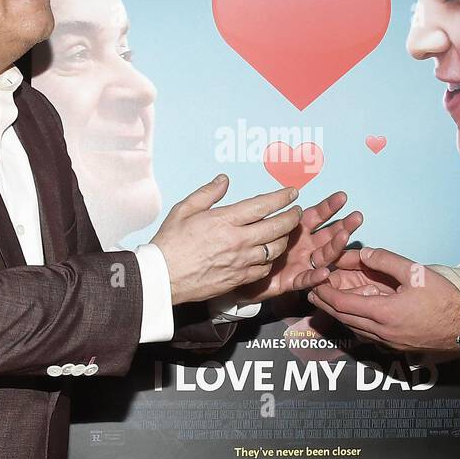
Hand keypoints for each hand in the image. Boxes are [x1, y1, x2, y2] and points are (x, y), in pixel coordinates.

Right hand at [150, 175, 302, 304]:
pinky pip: (265, 268)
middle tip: (296, 212)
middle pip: (277, 227)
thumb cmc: (170, 242)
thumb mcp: (184, 209)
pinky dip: (271, 260)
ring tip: (285, 232)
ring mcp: (240, 262)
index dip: (282, 197)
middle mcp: (238, 240)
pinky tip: (269, 255)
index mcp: (225, 220)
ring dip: (285, 239)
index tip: (292, 193)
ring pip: (275, 249)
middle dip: (292, 218)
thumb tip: (224, 180)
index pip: (263, 205)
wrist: (163, 276)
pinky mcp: (239, 279)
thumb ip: (208, 193)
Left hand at [237, 190, 362, 303]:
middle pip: (327, 235)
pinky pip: (306, 279)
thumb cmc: (250, 248)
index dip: (329, 207)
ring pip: (323, 255)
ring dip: (335, 246)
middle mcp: (304, 246)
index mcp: (297, 230)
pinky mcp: (293, 282)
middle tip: (357, 216)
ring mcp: (301, 264)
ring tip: (344, 236)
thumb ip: (263, 208)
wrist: (242, 276)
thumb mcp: (256, 225)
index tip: (342, 196)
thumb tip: (245, 184)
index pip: (316, 216)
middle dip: (343, 225)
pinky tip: (324, 272)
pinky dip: (315, 276)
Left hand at [308, 247, 459, 356]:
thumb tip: (363, 252)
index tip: (314, 282)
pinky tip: (355, 316)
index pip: (342, 304)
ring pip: (354, 328)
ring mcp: (387, 342)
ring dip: (339, 315)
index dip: (325, 293)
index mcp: (382, 313)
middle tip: (312, 293)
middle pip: (343, 318)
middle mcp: (380, 331)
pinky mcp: (396, 346)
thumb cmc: (443, 300)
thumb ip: (386, 260)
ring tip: (327, 303)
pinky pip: (367, 334)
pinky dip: (355, 323)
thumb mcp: (415, 272)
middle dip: (325, 304)